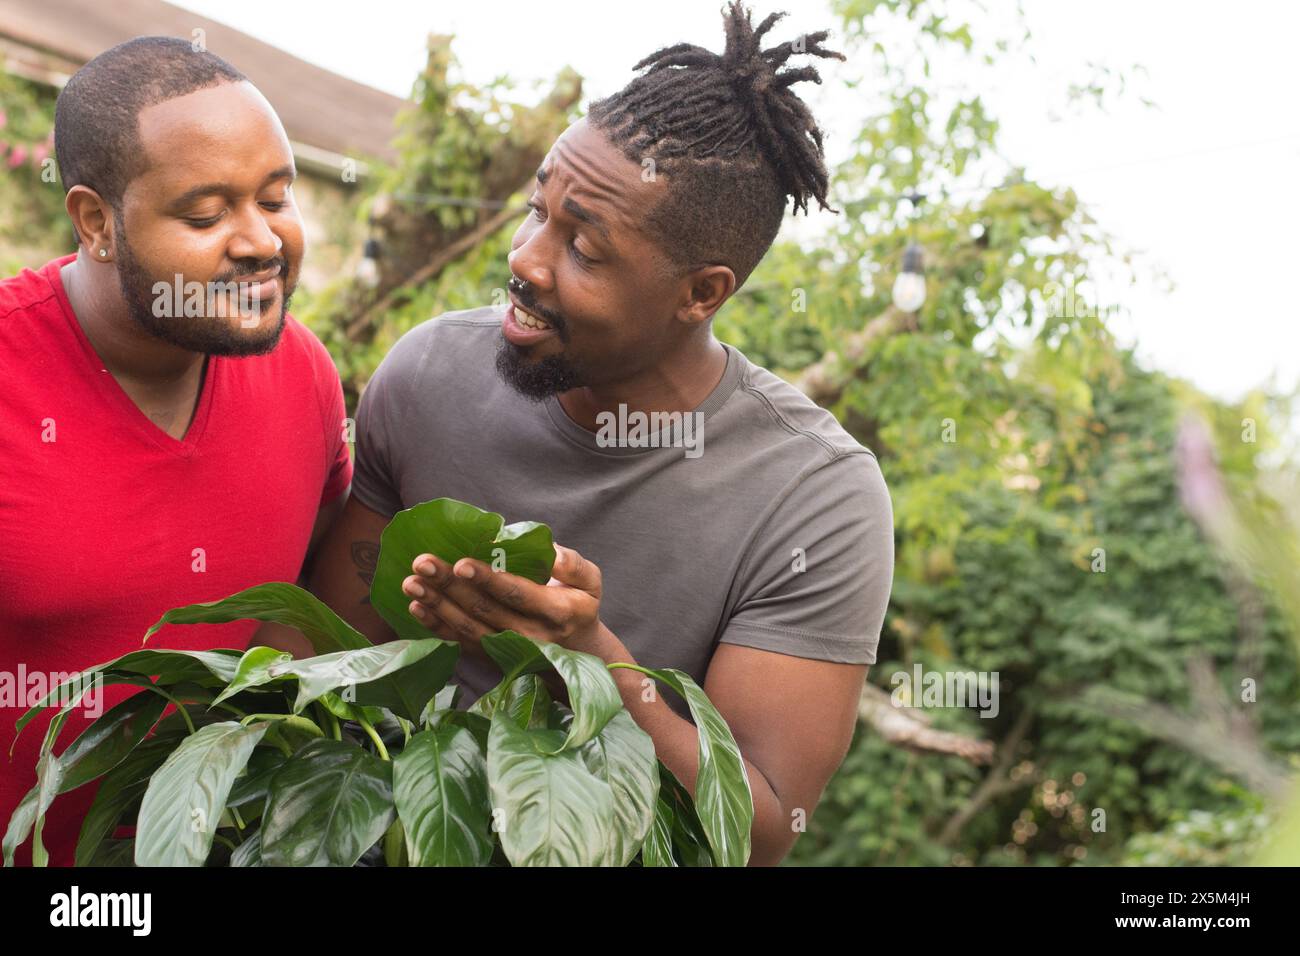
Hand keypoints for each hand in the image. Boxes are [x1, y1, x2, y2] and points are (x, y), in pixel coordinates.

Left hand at [401, 544, 602, 651]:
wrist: (576, 652)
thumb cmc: (578, 604)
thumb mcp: (590, 582)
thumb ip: (574, 565)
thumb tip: (553, 553)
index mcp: (556, 612)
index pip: (517, 595)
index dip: (488, 580)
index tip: (461, 564)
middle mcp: (531, 636)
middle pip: (484, 610)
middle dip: (450, 586)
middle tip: (423, 562)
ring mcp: (509, 651)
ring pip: (468, 628)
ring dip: (436, 605)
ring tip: (412, 582)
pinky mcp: (491, 657)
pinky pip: (460, 643)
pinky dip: (435, 627)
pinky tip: (416, 606)